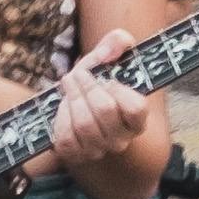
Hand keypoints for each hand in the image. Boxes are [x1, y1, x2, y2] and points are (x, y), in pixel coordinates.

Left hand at [40, 30, 153, 183]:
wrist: (78, 105)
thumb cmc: (99, 81)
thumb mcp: (110, 56)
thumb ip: (118, 42)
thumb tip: (110, 49)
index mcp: (137, 120)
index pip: (136, 108)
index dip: (119, 89)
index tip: (109, 78)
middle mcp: (121, 140)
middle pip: (104, 111)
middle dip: (87, 86)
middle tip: (78, 73)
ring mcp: (98, 151)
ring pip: (84, 124)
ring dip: (72, 98)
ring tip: (69, 83)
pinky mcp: (75, 156)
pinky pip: (66, 138)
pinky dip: (61, 118)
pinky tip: (64, 106)